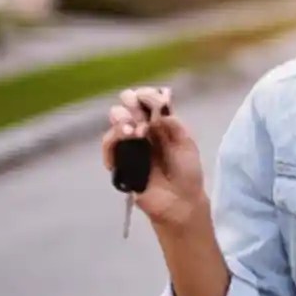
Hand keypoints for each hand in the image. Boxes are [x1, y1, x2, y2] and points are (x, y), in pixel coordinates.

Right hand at [101, 86, 207, 230]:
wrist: (181, 201)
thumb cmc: (186, 172)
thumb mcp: (186, 143)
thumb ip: (173, 125)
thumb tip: (157, 110)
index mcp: (159, 124)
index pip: (146, 101)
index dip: (146, 94)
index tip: (150, 96)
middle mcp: (142, 131)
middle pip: (127, 107)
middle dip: (130, 102)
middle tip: (137, 109)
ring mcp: (130, 146)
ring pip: (115, 123)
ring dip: (122, 119)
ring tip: (136, 128)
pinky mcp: (120, 163)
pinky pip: (109, 146)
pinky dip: (114, 138)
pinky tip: (128, 137)